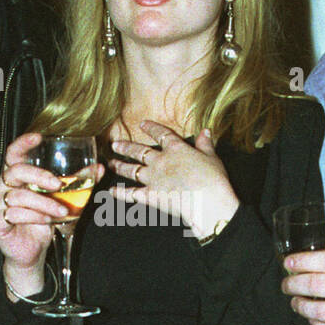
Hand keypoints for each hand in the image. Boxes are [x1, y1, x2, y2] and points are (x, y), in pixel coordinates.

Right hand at [0, 132, 103, 295]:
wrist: (31, 253)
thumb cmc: (42, 223)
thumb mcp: (61, 200)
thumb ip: (77, 183)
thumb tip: (99, 168)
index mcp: (15, 177)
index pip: (13, 154)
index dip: (23, 143)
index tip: (38, 137)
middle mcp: (1, 187)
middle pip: (15, 171)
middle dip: (39, 176)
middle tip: (59, 185)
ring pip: (18, 196)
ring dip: (44, 203)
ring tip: (62, 211)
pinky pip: (12, 214)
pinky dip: (33, 216)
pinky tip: (46, 221)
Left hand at [109, 121, 238, 238]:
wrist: (206, 200)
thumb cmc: (214, 180)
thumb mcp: (212, 157)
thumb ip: (205, 144)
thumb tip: (205, 130)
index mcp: (177, 149)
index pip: (161, 134)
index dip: (151, 128)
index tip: (142, 124)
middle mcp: (161, 161)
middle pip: (140, 151)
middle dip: (126, 147)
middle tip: (115, 144)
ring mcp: (153, 178)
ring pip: (132, 170)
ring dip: (120, 166)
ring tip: (111, 163)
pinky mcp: (150, 196)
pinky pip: (131, 194)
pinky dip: (120, 193)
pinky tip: (112, 190)